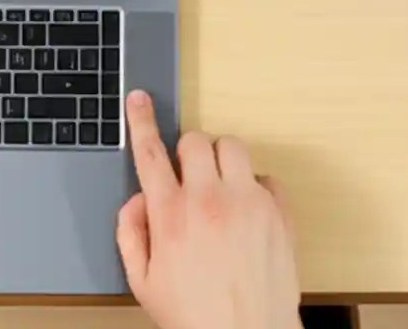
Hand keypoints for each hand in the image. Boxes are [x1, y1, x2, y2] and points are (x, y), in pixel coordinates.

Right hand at [117, 90, 300, 328]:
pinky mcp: (278, 212)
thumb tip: (136, 200)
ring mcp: (247, 203)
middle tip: (187, 173)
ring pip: (231, 146)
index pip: (149, 152)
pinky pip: (266, 176)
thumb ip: (130, 233)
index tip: (140, 100)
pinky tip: (247, 209)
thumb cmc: (196, 316)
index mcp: (170, 215)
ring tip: (219, 185)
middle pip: (193, 141)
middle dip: (186, 151)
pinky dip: (255, 186)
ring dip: (220, 159)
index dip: (142, 120)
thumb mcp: (142, 282)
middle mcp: (208, 200)